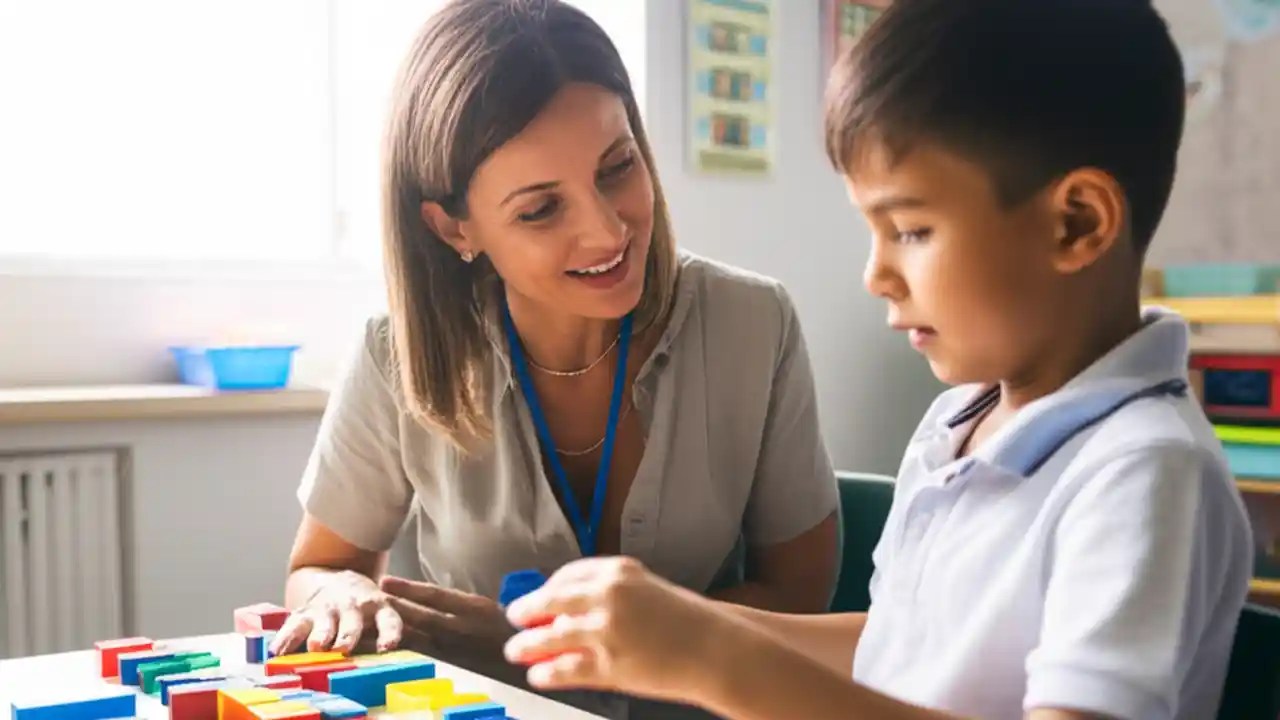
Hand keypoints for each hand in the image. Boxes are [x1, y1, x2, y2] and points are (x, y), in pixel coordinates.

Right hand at [271, 569, 402, 655]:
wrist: (333, 576)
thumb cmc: (363, 606)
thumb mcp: (382, 610)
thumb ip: (391, 630)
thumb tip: (412, 654)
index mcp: (378, 607)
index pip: (388, 620)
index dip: (389, 633)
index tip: (388, 647)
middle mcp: (353, 608)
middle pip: (352, 623)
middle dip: (349, 635)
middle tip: (344, 648)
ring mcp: (327, 609)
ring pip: (324, 623)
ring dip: (321, 634)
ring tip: (317, 646)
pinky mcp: (304, 613)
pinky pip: (293, 626)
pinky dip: (287, 639)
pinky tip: (279, 651)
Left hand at [379, 575, 516, 670]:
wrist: (520, 655)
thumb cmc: (507, 626)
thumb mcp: (488, 606)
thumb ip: (459, 602)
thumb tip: (427, 595)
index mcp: (474, 608)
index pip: (436, 596)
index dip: (408, 588)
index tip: (385, 581)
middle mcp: (462, 629)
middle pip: (421, 617)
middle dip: (393, 607)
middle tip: (367, 598)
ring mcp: (454, 649)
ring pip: (417, 637)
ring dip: (392, 628)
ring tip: (368, 620)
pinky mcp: (449, 663)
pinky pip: (421, 652)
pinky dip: (401, 646)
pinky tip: (383, 643)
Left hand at [501, 557, 726, 703]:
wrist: (716, 650)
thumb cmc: (690, 621)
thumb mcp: (648, 591)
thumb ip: (612, 594)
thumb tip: (572, 609)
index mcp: (619, 572)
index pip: (568, 574)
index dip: (547, 588)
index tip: (539, 595)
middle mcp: (607, 596)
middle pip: (551, 601)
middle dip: (527, 611)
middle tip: (516, 617)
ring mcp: (606, 631)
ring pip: (550, 637)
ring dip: (527, 645)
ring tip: (515, 651)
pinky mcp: (608, 664)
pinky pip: (565, 669)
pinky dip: (547, 673)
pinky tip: (538, 675)